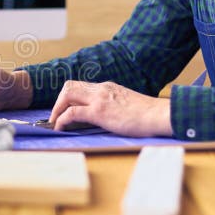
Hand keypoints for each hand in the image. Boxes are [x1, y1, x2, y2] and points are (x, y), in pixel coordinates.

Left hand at [48, 81, 171, 136]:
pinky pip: (72, 113)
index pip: (81, 86)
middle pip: (70, 87)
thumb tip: (105, 116)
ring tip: (55, 123)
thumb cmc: (148, 115)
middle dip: (59, 102)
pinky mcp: (99, 112)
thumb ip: (113, 105)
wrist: (159, 115)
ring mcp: (99, 99)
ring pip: (67, 95)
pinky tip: (60, 128)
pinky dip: (61, 120)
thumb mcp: (127, 104)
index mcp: (108, 87)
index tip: (64, 110)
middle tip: (56, 117)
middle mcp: (101, 89)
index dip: (68, 97)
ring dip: (57, 109)